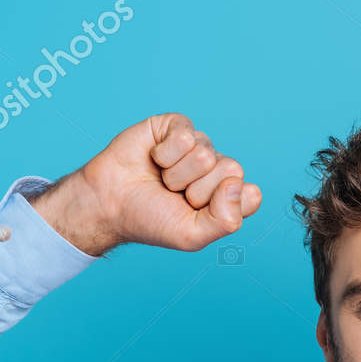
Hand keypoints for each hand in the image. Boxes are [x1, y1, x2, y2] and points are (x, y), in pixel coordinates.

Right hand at [31, 113, 261, 255]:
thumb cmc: (150, 219)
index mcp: (227, 196)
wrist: (110, 202)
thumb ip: (226, 221)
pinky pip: (186, 136)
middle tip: (175, 195)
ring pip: (205, 154)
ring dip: (177, 174)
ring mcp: (198, 146)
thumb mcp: (192, 235)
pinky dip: (166, 154)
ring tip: (162, 179)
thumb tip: (238, 184)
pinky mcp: (177, 126)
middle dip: (197, 189)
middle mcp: (216, 169)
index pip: (250, 194)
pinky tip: (154, 159)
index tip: (198, 211)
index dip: (223, 205)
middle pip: (231, 169)